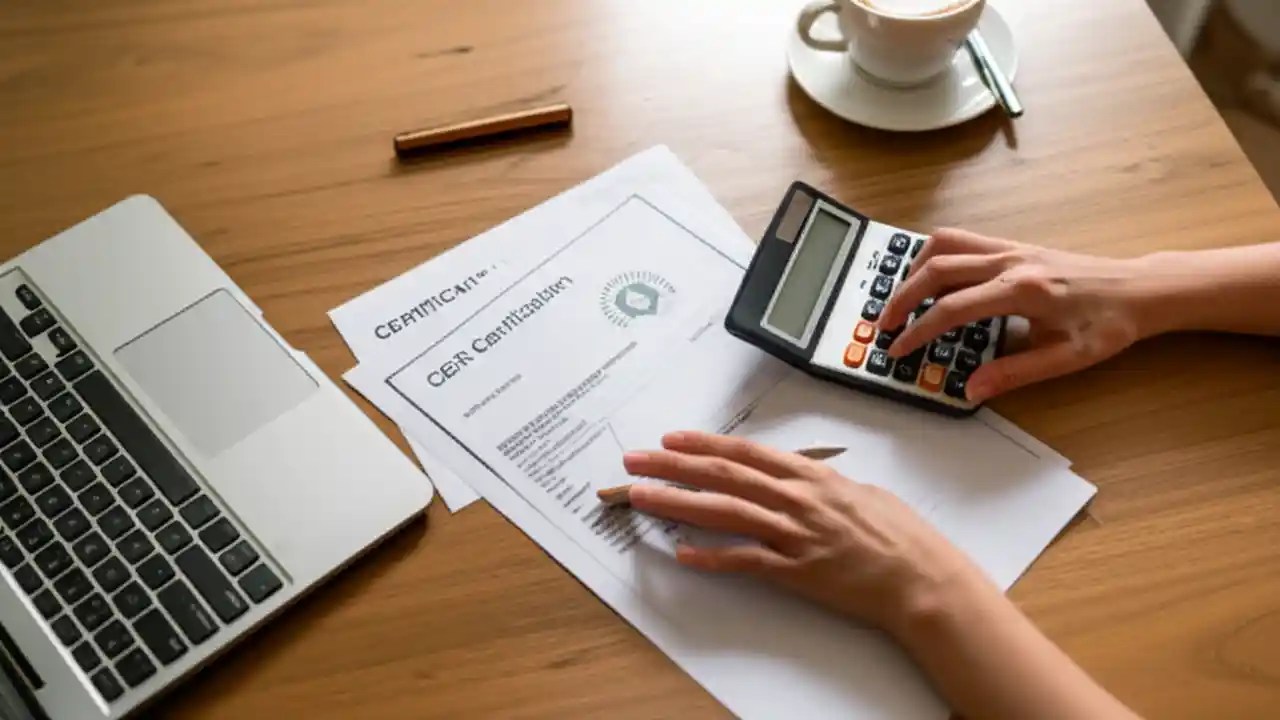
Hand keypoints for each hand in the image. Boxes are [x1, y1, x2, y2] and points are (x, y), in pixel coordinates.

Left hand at [616, 431, 992, 636]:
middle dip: (673, 466)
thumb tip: (800, 477)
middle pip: (723, 474)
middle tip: (635, 461)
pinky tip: (682, 554)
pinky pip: (745, 561)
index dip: (703, 443)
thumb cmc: (900, 536)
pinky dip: (711, 558)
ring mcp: (794, 534)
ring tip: (641, 498)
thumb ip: (822, 483)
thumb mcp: (860, 493)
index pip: (744, 452)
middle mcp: (797, 498)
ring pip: (724, 512)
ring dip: (677, 503)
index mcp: (811, 475)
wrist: (921, 577)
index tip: (670, 439)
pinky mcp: (796, 571)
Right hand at [878, 229, 1146, 402]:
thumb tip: (972, 388)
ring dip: (915, 268)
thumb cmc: (1108, 324)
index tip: (898, 349)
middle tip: (885, 325)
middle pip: (938, 269)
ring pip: (946, 243)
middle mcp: (1011, 261)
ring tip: (902, 298)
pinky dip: (937, 255)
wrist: (1140, 290)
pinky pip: (963, 240)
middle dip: (903, 297)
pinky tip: (932, 278)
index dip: (919, 331)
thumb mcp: (1066, 358)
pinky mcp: (1014, 245)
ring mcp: (1011, 248)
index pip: (953, 309)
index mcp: (1022, 290)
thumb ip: (1015, 372)